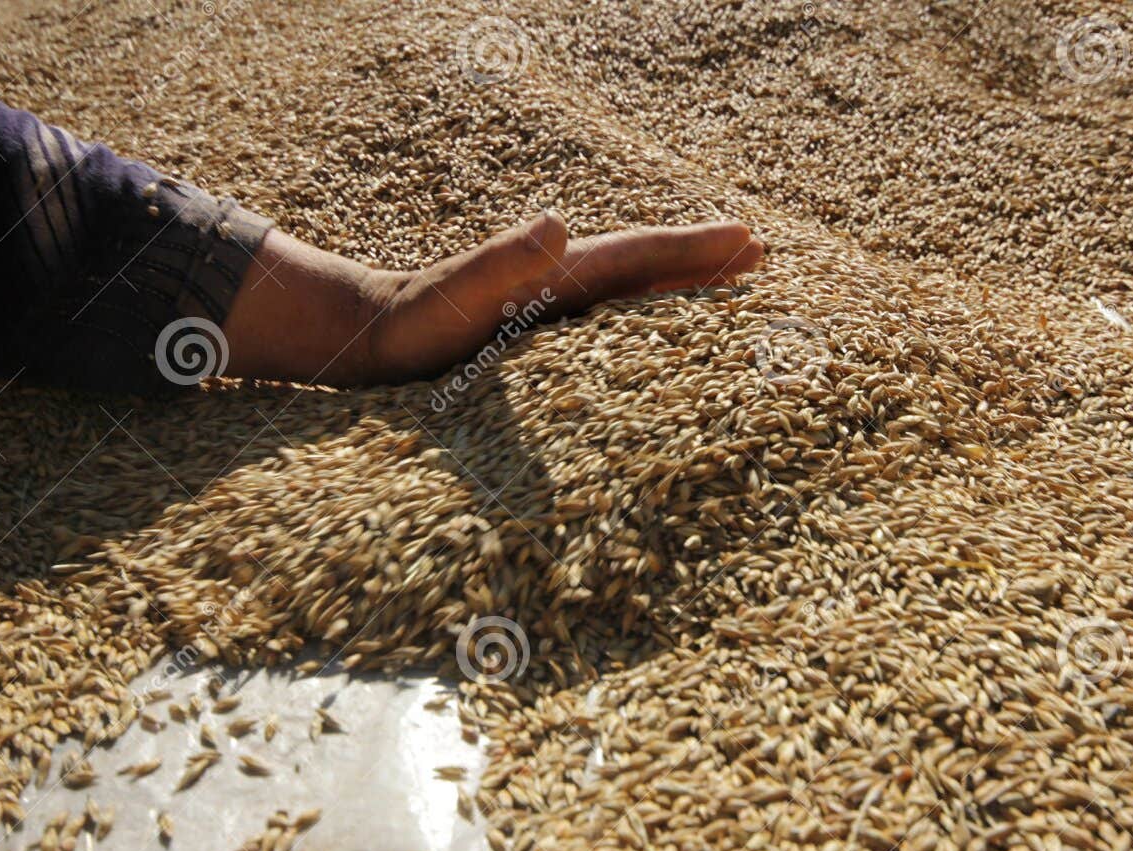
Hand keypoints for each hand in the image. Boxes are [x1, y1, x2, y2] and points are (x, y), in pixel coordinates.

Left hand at [222, 212, 763, 386]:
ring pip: (635, 296)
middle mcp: (563, 289)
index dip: (697, 249)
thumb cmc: (410, 327)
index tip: (751, 239)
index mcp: (560, 276)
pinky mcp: (541, 342)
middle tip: (764, 253)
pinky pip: (612, 329)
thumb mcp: (453, 297)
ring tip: (731, 290)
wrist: (368, 342)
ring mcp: (554, 314)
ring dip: (682, 290)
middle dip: (705, 261)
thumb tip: (558, 224)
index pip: (640, 256)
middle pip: (649, 269)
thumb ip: (500, 263)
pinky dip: (647, 325)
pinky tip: (655, 344)